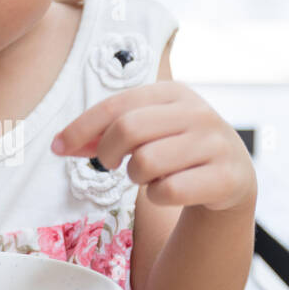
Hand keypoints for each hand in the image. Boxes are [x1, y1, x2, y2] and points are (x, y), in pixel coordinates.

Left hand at [51, 81, 256, 212]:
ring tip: (148, 176)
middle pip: (128, 129)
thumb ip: (105, 134)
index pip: (116, 105)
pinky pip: (167, 191)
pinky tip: (168, 190)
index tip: (57, 147)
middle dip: (107, 152)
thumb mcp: (146, 132)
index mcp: (174, 93)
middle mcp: (198, 112)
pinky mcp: (226, 177)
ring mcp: (215, 144)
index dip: (81, 127)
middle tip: (111, 164)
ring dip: (136, 177)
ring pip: (146, 162)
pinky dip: (157, 196)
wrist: (231, 176)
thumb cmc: (175, 150)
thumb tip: (60, 144)